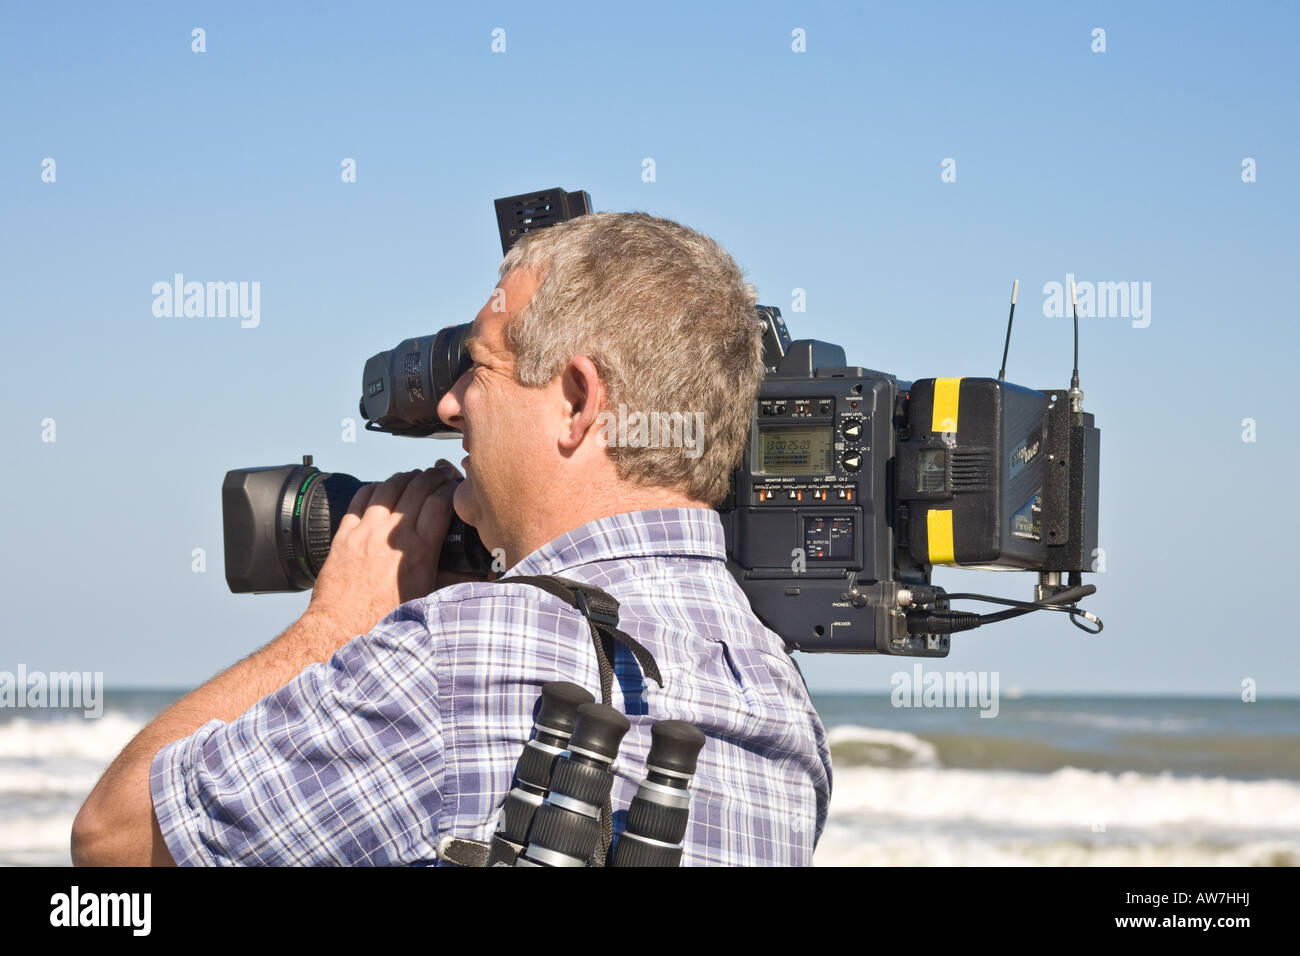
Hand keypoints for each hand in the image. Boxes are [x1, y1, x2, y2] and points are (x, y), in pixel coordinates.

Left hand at [307, 460, 460, 635]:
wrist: (342, 627)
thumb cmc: (385, 618)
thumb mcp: (426, 598)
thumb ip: (452, 579)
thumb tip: (478, 573)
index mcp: (419, 551)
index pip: (439, 503)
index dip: (450, 488)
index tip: (454, 487)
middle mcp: (393, 536)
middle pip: (417, 487)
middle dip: (432, 475)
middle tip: (439, 474)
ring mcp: (366, 531)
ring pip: (389, 487)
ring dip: (405, 477)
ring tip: (414, 477)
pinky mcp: (345, 534)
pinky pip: (360, 497)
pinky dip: (375, 489)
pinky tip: (382, 490)